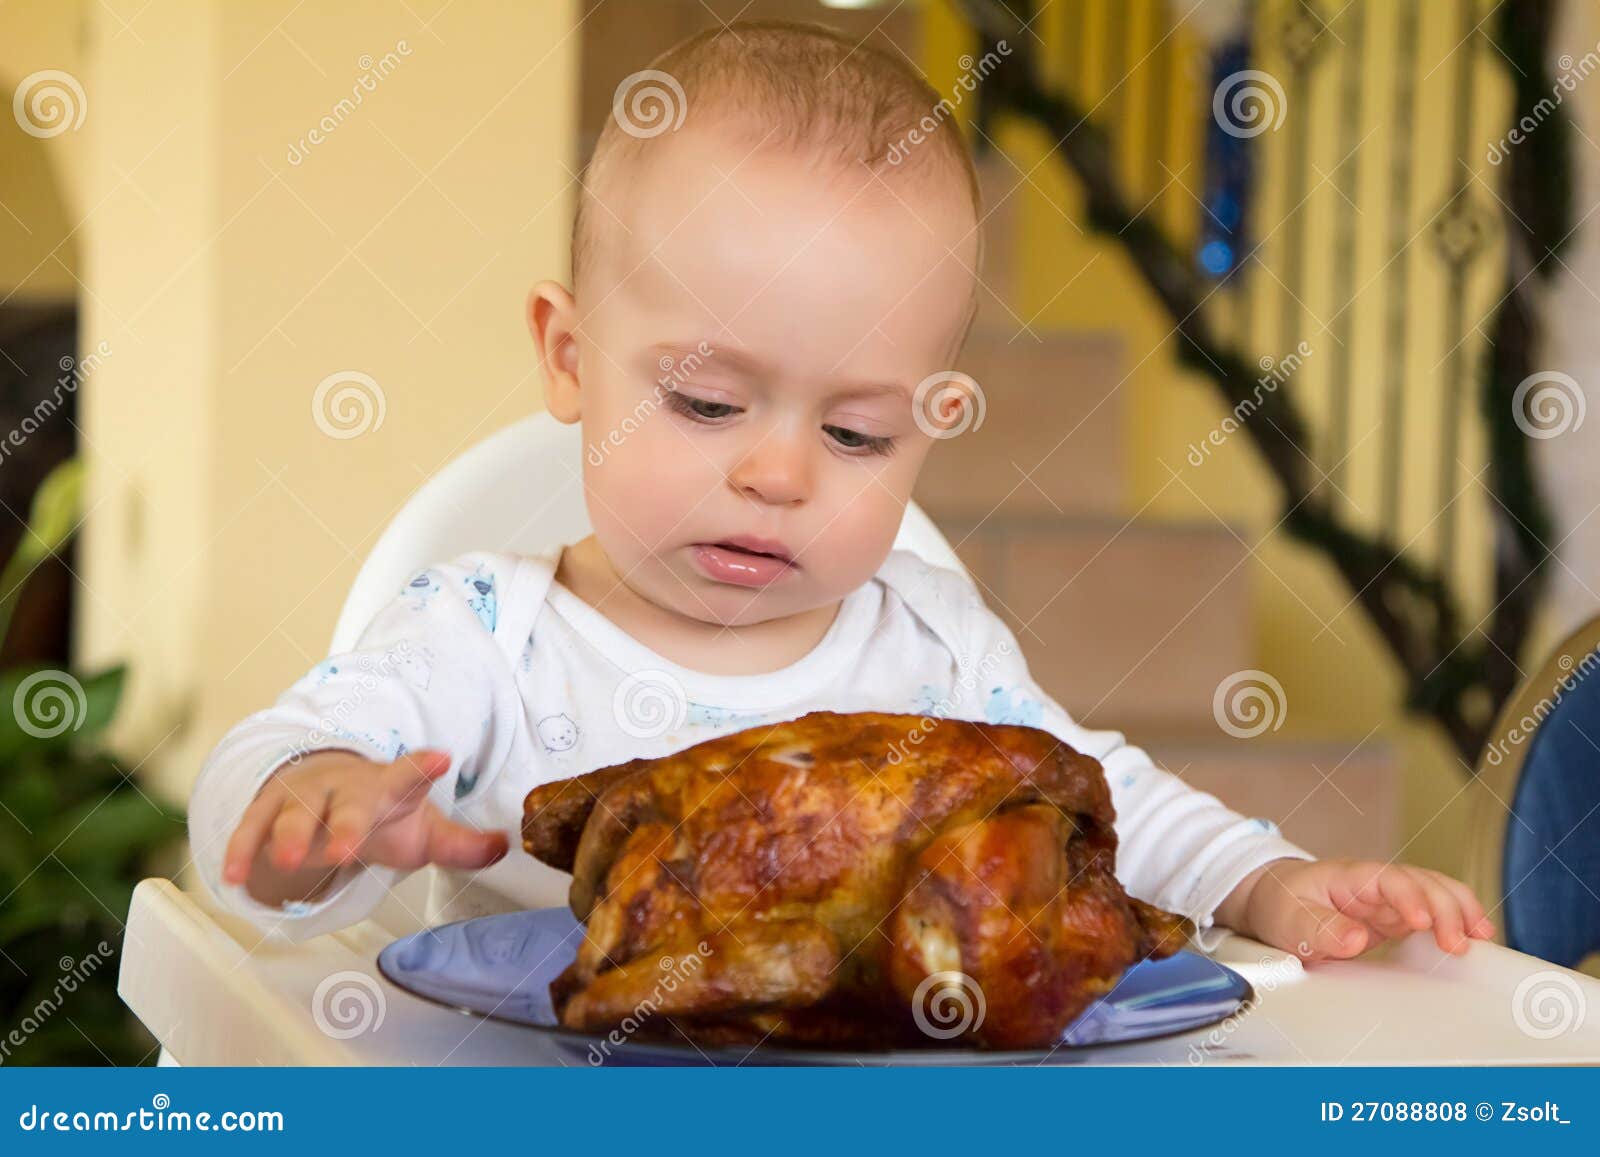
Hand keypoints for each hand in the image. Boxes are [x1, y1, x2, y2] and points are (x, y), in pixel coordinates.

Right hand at [221, 747, 508, 905]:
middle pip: (347, 805)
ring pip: (292, 815)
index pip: (410, 776)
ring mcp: (303, 796)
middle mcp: (345, 787)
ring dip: (286, 837)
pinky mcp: (267, 809)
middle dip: (344, 826)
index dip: (424, 768)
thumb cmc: (381, 813)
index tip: (443, 758)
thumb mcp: (422, 830)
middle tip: (343, 850)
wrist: (326, 785)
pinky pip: (250, 828)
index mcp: (389, 786)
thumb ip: (461, 845)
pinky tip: (232, 877)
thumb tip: (504, 847)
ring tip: (281, 864)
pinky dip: (241, 850)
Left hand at [1216, 857, 1496, 961]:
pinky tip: (1474, 939)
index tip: (1421, 923)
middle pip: (1421, 883)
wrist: (1276, 901)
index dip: (1408, 899)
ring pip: (1436, 893)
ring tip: (1481, 936)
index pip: (1387, 880)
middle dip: (1445, 909)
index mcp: (1349, 877)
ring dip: (1461, 911)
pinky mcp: (1397, 918)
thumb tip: (1355, 938)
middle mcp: (1376, 884)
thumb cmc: (1281, 905)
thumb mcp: (1288, 919)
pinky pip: (1434, 914)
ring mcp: (1390, 900)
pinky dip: (1456, 922)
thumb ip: (1318, 928)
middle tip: (1458, 943)